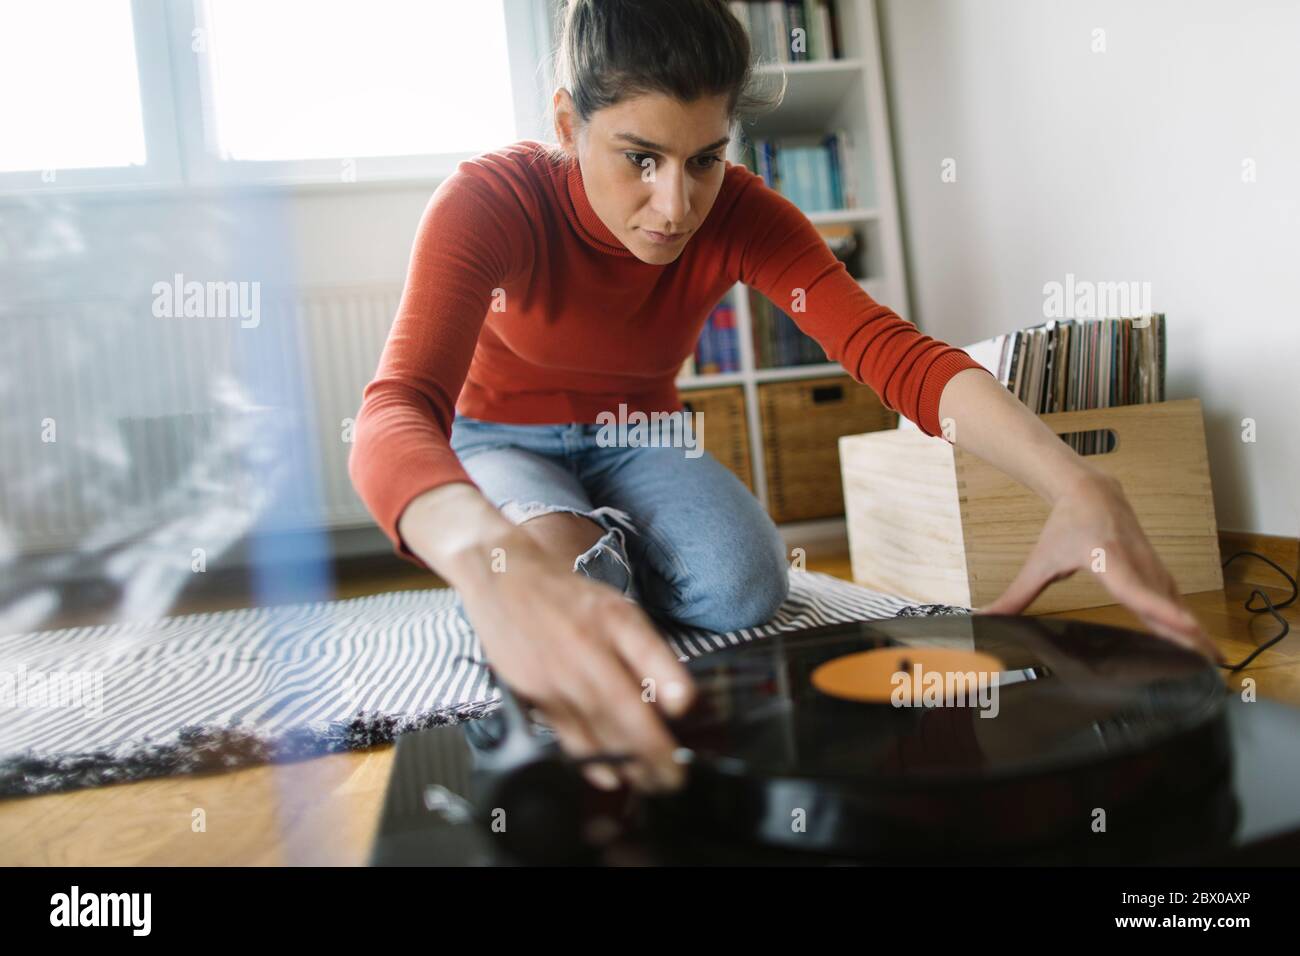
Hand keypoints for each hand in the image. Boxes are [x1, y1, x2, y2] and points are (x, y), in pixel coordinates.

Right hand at [456, 532, 696, 793]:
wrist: (505, 578)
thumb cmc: (569, 599)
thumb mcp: (623, 614)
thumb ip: (654, 658)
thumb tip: (681, 703)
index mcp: (614, 630)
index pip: (654, 688)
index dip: (669, 733)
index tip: (683, 757)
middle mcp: (584, 658)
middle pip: (625, 725)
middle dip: (652, 763)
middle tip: (671, 780)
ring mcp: (554, 682)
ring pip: (593, 740)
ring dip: (624, 768)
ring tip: (646, 782)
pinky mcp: (531, 697)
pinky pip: (565, 739)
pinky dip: (589, 762)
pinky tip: (607, 772)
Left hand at [975, 470, 1222, 662]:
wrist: (1094, 493)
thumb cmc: (1065, 528)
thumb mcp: (1040, 562)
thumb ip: (1016, 596)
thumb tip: (985, 616)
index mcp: (1108, 561)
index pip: (1138, 590)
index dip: (1162, 611)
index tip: (1187, 628)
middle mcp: (1138, 566)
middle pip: (1166, 606)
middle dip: (1188, 637)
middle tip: (1208, 669)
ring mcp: (1153, 569)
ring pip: (1176, 608)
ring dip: (1196, 636)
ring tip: (1212, 668)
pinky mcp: (1160, 575)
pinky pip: (1176, 604)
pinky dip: (1189, 626)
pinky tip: (1201, 651)